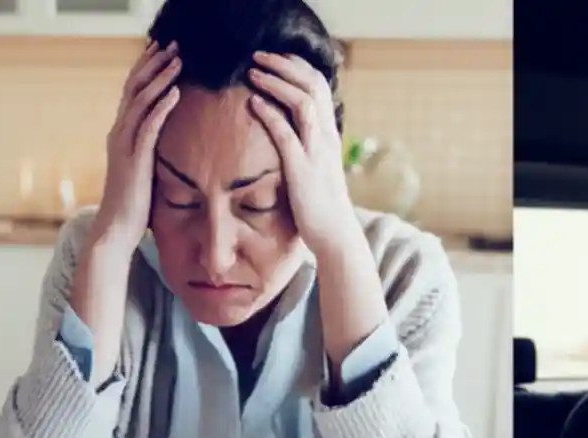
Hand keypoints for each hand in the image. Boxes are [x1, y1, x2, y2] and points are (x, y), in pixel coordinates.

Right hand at [89, 39, 181, 251]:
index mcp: (123, 134)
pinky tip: (175, 93)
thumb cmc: (135, 204)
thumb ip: (154, 151)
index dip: (148, 70)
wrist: (116, 230)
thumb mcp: (146, 169)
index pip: (134, 93)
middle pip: (135, 89)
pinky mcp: (134, 162)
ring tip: (178, 60)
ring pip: (140, 103)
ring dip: (160, 79)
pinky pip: (148, 129)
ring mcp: (124, 146)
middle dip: (153, 64)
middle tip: (172, 44)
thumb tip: (174, 142)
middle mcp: (120, 134)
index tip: (164, 51)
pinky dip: (161, 109)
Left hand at [247, 51, 362, 257]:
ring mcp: (317, 151)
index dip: (297, 65)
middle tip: (258, 55)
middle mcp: (326, 136)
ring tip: (252, 71)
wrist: (335, 232)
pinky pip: (286, 133)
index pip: (319, 85)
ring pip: (302, 101)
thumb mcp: (318, 164)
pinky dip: (269, 114)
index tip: (275, 56)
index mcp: (329, 132)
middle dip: (284, 64)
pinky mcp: (303, 169)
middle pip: (312, 84)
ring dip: (275, 82)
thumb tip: (288, 128)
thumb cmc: (322, 201)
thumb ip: (307, 143)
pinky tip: (252, 103)